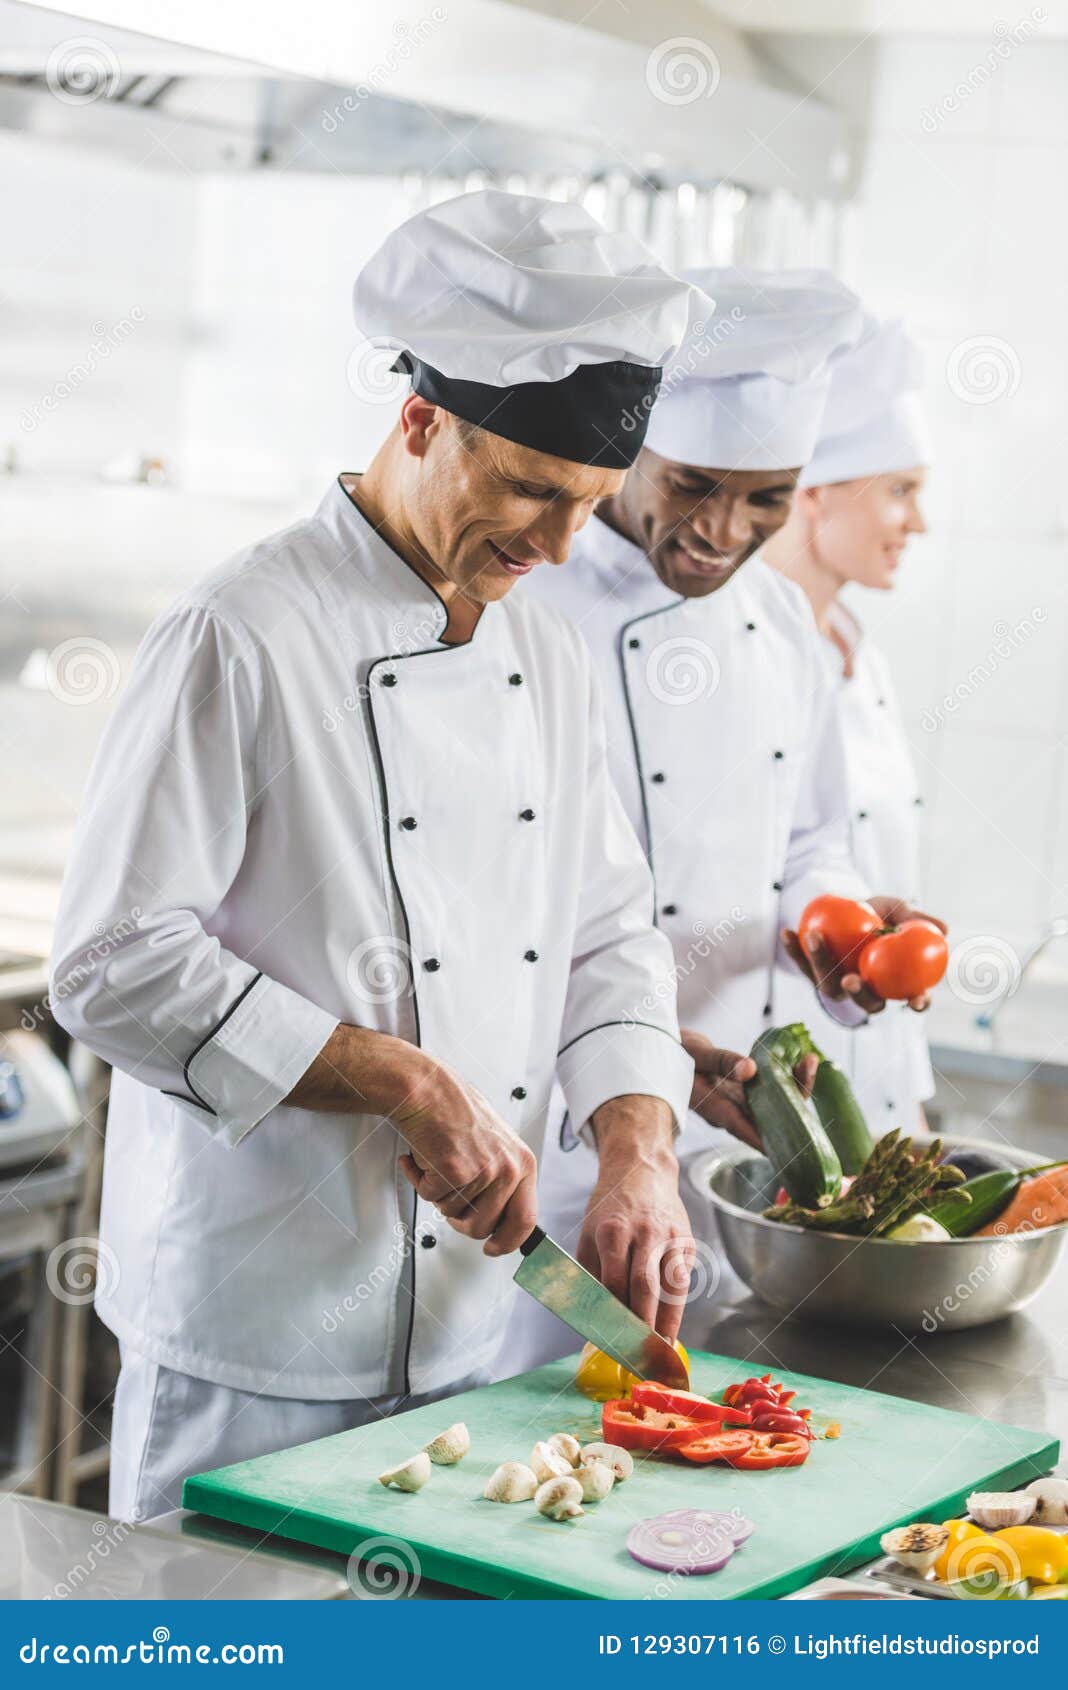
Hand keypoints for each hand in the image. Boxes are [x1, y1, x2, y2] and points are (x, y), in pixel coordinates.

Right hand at [286, 1026, 535, 1252]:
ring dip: (438, 1196)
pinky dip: (420, 1181)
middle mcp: (509, 1168)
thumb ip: (502, 1182)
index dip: (507, 1242)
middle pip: (484, 1227)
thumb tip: (497, 1223)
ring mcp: (484, 1171)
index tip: (494, 1249)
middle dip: (460, 1222)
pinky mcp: (456, 1171)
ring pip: (454, 1215)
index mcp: (524, 1163)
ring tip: (437, 1165)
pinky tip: (423, 1156)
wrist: (428, 1089)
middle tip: (448, 1198)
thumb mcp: (496, 1147)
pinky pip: (432, 1198)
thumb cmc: (455, 1114)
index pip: (526, 1220)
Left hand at [576, 1096, 693, 1343]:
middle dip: (643, 1325)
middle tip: (639, 1356)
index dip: (614, 1314)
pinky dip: (677, 1305)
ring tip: (661, 1351)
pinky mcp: (686, 1240)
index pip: (614, 1281)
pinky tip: (670, 1327)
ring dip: (667, 1322)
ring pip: (671, 1286)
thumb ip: (589, 1270)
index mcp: (613, 1230)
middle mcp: (644, 1233)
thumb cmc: (610, 1207)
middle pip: (645, 1287)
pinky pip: (683, 1279)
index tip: (610, 1341)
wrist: (643, 1169)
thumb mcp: (588, 1231)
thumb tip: (585, 1315)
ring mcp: (670, 1236)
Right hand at [682, 1029, 816, 1150]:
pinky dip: (782, 1076)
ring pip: (770, 1102)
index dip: (769, 1139)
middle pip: (766, 1116)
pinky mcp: (740, 1089)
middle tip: (808, 1078)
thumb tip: (751, 1070)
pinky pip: (766, 1088)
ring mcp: (736, 1100)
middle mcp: (729, 1109)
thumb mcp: (696, 1055)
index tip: (792, 1150)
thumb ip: (721, 1062)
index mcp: (715, 1108)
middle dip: (792, 1103)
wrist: (664, 1049)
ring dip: (791, 1086)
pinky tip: (796, 1061)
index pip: (746, 1128)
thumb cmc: (674, 1054)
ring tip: (808, 1062)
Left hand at [782, 895, 946, 1014]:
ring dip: (821, 964)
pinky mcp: (813, 974)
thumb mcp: (897, 910)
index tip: (917, 999)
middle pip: (867, 1003)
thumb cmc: (879, 912)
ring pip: (829, 987)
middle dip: (859, 995)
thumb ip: (916, 919)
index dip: (918, 1003)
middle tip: (850, 979)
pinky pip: (802, 965)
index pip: (913, 998)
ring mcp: (838, 985)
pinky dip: (794, 949)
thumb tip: (943, 929)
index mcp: (894, 982)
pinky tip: (787, 932)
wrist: (847, 906)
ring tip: (815, 937)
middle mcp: (867, 989)